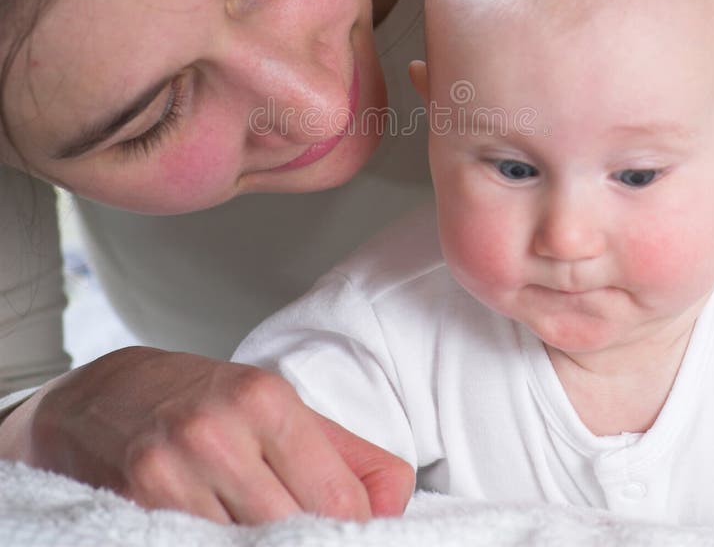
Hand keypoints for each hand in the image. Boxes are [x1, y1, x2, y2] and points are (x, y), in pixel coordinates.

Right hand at [0, 346, 413, 522]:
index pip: (340, 500)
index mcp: (267, 401)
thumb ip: (350, 456)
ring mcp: (174, 472)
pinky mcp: (140, 502)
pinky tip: (231, 532)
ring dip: (268, 545)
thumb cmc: (206, 398)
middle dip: (313, 540)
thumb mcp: (282, 407)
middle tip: (309, 530)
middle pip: (299, 531)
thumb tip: (396, 507)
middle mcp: (221, 433)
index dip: (356, 529)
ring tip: (265, 528)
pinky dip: (225, 546)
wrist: (106, 393)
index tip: (350, 529)